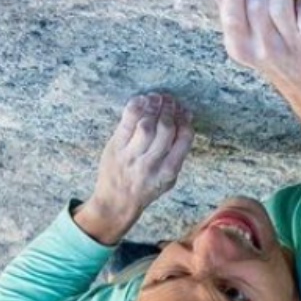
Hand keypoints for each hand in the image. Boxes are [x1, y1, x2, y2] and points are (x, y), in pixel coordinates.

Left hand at [75, 94, 193, 244]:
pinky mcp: (115, 149)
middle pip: (166, 129)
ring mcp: (131, 157)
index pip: (184, 139)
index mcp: (169, 171)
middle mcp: (151, 164)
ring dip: (154, 106)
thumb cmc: (146, 188)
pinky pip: (126, 123)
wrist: (116, 203)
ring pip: (146, 125)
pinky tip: (141, 100)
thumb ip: (177, 153)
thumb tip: (185, 121)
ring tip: (157, 98)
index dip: (185, 121)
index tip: (184, 111)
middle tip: (171, 101)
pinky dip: (135, 108)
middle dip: (170, 110)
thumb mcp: (168, 178)